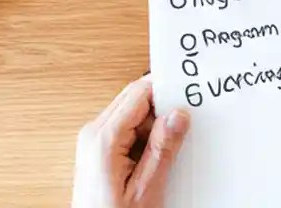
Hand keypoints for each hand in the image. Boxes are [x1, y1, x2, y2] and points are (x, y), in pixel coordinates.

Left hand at [72, 76, 190, 207]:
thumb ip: (162, 149)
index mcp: (103, 139)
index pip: (138, 93)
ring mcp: (93, 141)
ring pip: (131, 114)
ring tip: (166, 151)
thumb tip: (177, 115)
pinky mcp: (97, 150)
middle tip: (183, 125)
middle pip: (134, 99)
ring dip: (152, 126)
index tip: (187, 95)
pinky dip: (143, 137)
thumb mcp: (146, 189)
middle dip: (160, 109)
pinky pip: (125, 130)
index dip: (165, 91)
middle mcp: (93, 134)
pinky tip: (154, 158)